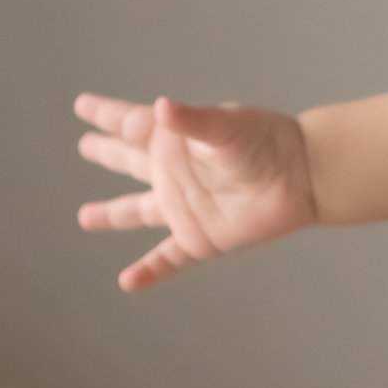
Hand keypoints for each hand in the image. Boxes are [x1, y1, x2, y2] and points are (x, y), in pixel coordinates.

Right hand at [72, 93, 317, 289]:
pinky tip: (127, 282)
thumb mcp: (227, 126)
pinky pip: (167, 258)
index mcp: (177, 142)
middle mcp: (175, 174)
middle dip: (109, 152)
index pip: (132, 125)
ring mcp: (185, 207)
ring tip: (86, 216)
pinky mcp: (200, 238)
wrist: (304, 177)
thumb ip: (193, 120)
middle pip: (131, 162)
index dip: (107, 115)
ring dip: (112, 214)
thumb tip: (161, 107)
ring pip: (138, 211)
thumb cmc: (268, 143)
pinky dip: (148, 272)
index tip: (83, 105)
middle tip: (86, 144)